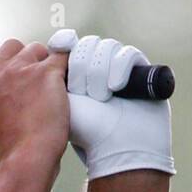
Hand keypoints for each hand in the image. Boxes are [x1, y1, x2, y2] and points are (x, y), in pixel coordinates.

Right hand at [0, 38, 69, 173]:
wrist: (28, 158)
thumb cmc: (13, 146)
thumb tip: (9, 86)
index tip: (4, 69)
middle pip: (10, 45)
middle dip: (24, 57)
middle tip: (33, 82)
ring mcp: (21, 71)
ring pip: (37, 49)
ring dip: (46, 63)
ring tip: (50, 90)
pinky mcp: (46, 72)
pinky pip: (62, 55)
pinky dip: (67, 66)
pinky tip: (67, 83)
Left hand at [46, 29, 175, 179]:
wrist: (116, 147)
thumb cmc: (84, 130)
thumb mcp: (59, 99)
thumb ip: (51, 73)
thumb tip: (52, 44)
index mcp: (75, 74)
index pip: (70, 47)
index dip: (66, 50)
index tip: (60, 54)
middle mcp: (97, 69)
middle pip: (87, 44)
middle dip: (82, 69)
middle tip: (84, 94)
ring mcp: (118, 68)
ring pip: (106, 47)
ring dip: (100, 72)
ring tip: (101, 98)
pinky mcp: (140, 70)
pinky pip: (128, 53)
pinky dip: (120, 68)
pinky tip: (116, 87)